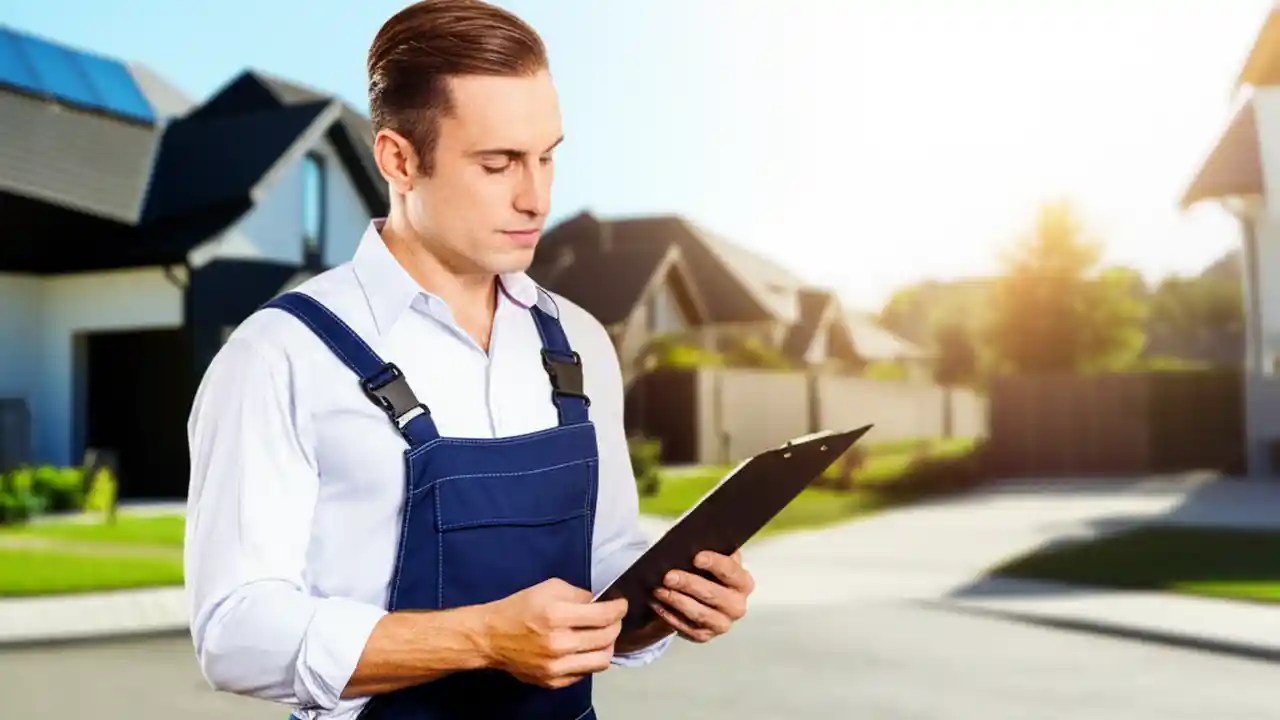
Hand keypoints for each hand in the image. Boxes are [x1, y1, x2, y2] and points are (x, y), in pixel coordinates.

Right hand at [481, 578, 626, 688]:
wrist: (491, 637)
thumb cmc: (520, 607)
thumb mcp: (549, 588)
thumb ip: (579, 594)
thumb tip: (600, 603)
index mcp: (556, 616)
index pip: (603, 616)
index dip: (619, 609)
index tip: (621, 605)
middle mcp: (559, 644)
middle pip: (606, 638)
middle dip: (615, 625)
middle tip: (613, 619)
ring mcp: (556, 667)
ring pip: (602, 661)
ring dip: (608, 646)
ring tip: (603, 636)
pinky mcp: (553, 681)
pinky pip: (585, 673)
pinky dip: (590, 660)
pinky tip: (584, 649)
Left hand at [649, 549, 752, 642]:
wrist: (697, 595)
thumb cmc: (705, 572)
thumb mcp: (711, 558)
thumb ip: (706, 550)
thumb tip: (689, 544)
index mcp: (743, 583)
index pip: (731, 572)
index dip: (715, 563)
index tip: (696, 557)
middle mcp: (737, 606)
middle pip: (713, 594)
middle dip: (689, 584)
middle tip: (668, 576)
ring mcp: (722, 624)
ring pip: (699, 614)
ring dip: (676, 600)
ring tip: (659, 590)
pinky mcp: (704, 635)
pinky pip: (686, 628)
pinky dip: (670, 616)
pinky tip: (657, 604)